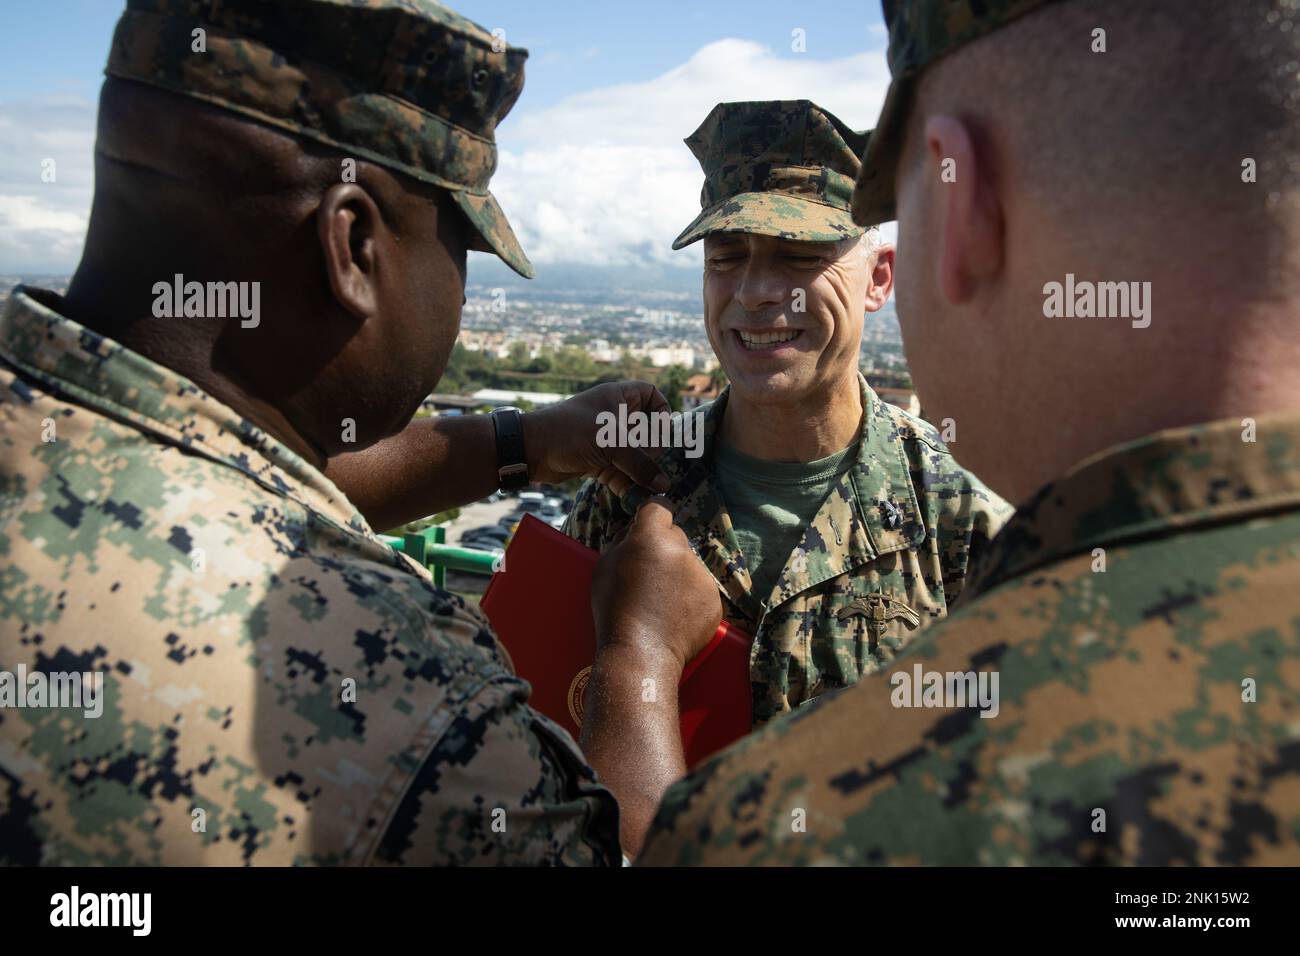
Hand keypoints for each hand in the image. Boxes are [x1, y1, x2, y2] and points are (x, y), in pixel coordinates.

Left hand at [523, 382, 671, 495]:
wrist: (530, 450)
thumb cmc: (570, 432)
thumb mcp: (610, 443)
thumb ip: (640, 463)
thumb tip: (663, 483)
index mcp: (618, 397)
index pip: (651, 394)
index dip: (661, 410)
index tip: (662, 430)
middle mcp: (614, 416)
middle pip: (646, 429)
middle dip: (653, 447)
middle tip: (652, 459)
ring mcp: (605, 440)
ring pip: (634, 454)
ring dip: (642, 470)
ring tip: (651, 485)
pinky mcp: (597, 461)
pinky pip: (620, 472)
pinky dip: (627, 483)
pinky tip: (634, 495)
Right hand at [591, 497, 722, 667]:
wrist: (641, 653)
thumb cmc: (614, 611)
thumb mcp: (604, 568)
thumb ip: (623, 543)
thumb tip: (636, 533)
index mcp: (651, 538)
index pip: (659, 506)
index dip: (653, 514)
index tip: (650, 523)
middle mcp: (681, 550)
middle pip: (675, 537)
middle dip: (663, 549)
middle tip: (647, 576)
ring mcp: (701, 575)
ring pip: (689, 565)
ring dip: (677, 576)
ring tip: (658, 603)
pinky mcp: (714, 599)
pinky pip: (701, 590)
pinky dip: (690, 599)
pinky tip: (672, 617)